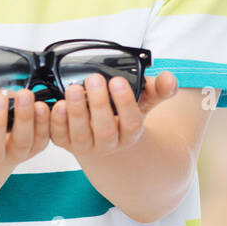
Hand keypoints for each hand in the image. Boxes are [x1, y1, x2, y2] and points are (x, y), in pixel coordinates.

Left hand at [49, 70, 178, 157]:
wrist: (105, 139)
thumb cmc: (124, 114)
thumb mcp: (144, 100)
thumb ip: (158, 88)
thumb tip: (170, 80)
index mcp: (130, 134)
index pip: (131, 123)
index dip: (125, 103)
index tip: (118, 80)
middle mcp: (109, 144)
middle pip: (105, 130)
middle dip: (99, 104)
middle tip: (94, 79)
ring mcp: (87, 146)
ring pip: (81, 136)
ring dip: (76, 113)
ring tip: (73, 89)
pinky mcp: (66, 144)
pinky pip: (59, 138)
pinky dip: (55, 122)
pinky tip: (56, 105)